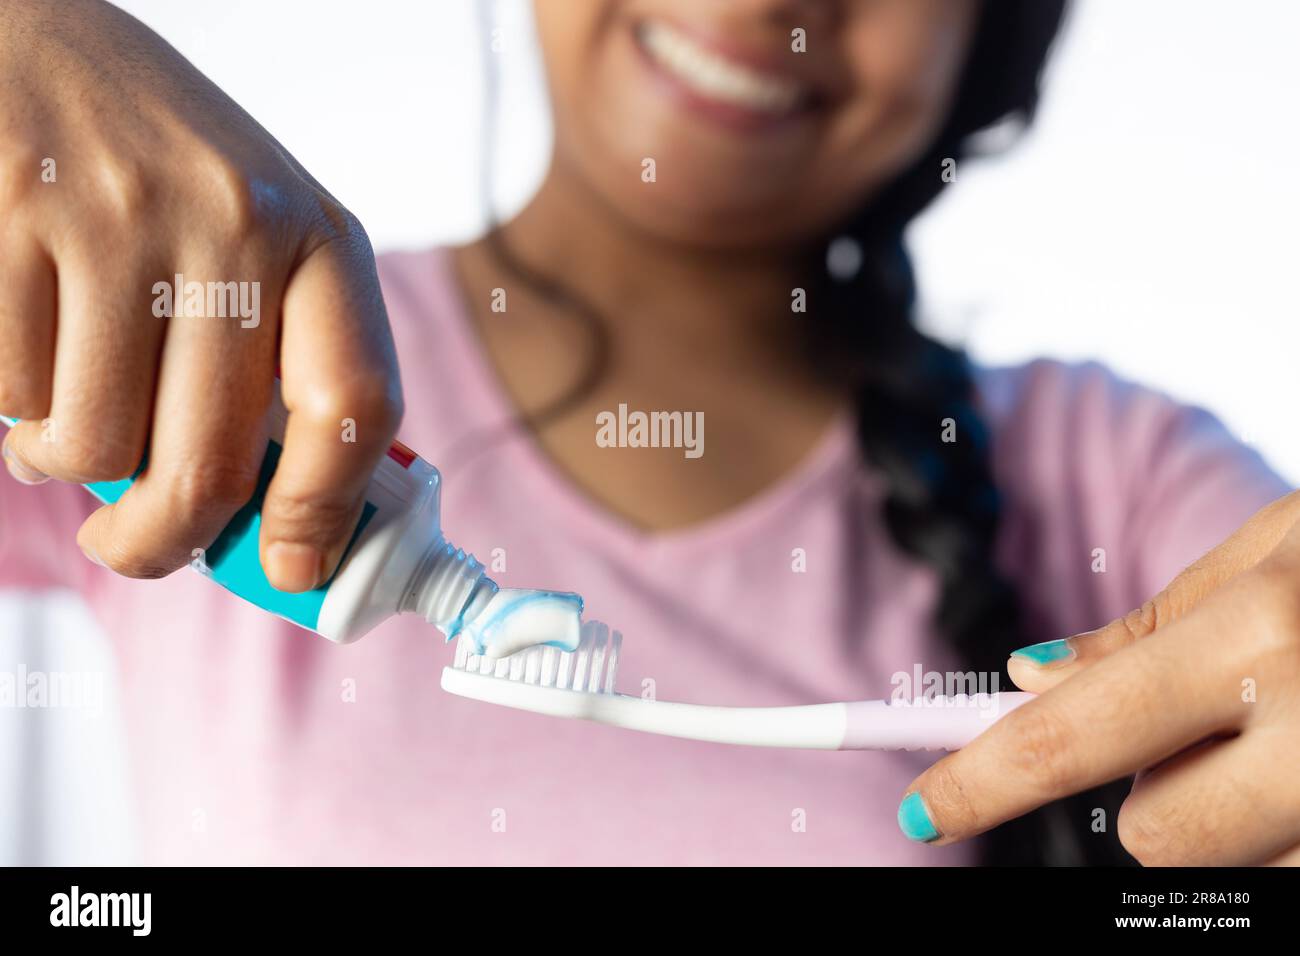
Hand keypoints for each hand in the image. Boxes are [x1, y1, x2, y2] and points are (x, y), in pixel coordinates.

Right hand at [0, 0, 401, 589]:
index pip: (356, 399)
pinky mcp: (14, 209)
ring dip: (69, 460)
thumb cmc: (157, 169)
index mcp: (320, 235)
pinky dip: (10, 402)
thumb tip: (285, 519)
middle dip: (163, 541)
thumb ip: (275, 354)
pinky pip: (9, 389)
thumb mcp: (255, 236)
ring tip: (65, 407)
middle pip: (211, 462)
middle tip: (133, 547)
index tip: (298, 568)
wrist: (30, 34)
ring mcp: (122, 213)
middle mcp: (237, 221)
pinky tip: (26, 341)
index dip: (329, 507)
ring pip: (95, 445)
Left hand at [898, 491, 1299, 864]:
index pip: (1076, 734)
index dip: (982, 780)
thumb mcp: (1270, 550)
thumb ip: (1149, 626)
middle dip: (1158, 788)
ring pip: (1224, 861)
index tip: (922, 811)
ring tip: (1296, 726)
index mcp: (1255, 633)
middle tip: (1216, 720)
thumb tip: (1029, 675)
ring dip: (1235, 810)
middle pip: (1155, 831)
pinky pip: (1290, 873)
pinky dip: (1284, 830)